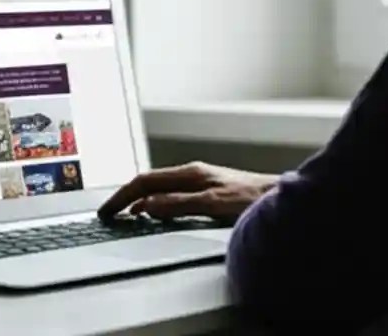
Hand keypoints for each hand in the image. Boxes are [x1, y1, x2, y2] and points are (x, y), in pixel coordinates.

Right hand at [97, 161, 278, 221]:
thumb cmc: (252, 198)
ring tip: (124, 214)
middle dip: (125, 197)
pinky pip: (171, 195)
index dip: (123, 196)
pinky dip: (155, 204)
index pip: (144, 181)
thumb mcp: (211, 204)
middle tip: (109, 213)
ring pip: (160, 188)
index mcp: (189, 173)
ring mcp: (200, 182)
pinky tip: (155, 214)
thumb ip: (178, 204)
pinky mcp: (208, 192)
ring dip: (139, 200)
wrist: (280, 197)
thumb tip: (146, 206)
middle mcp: (192, 174)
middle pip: (149, 183)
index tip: (108, 210)